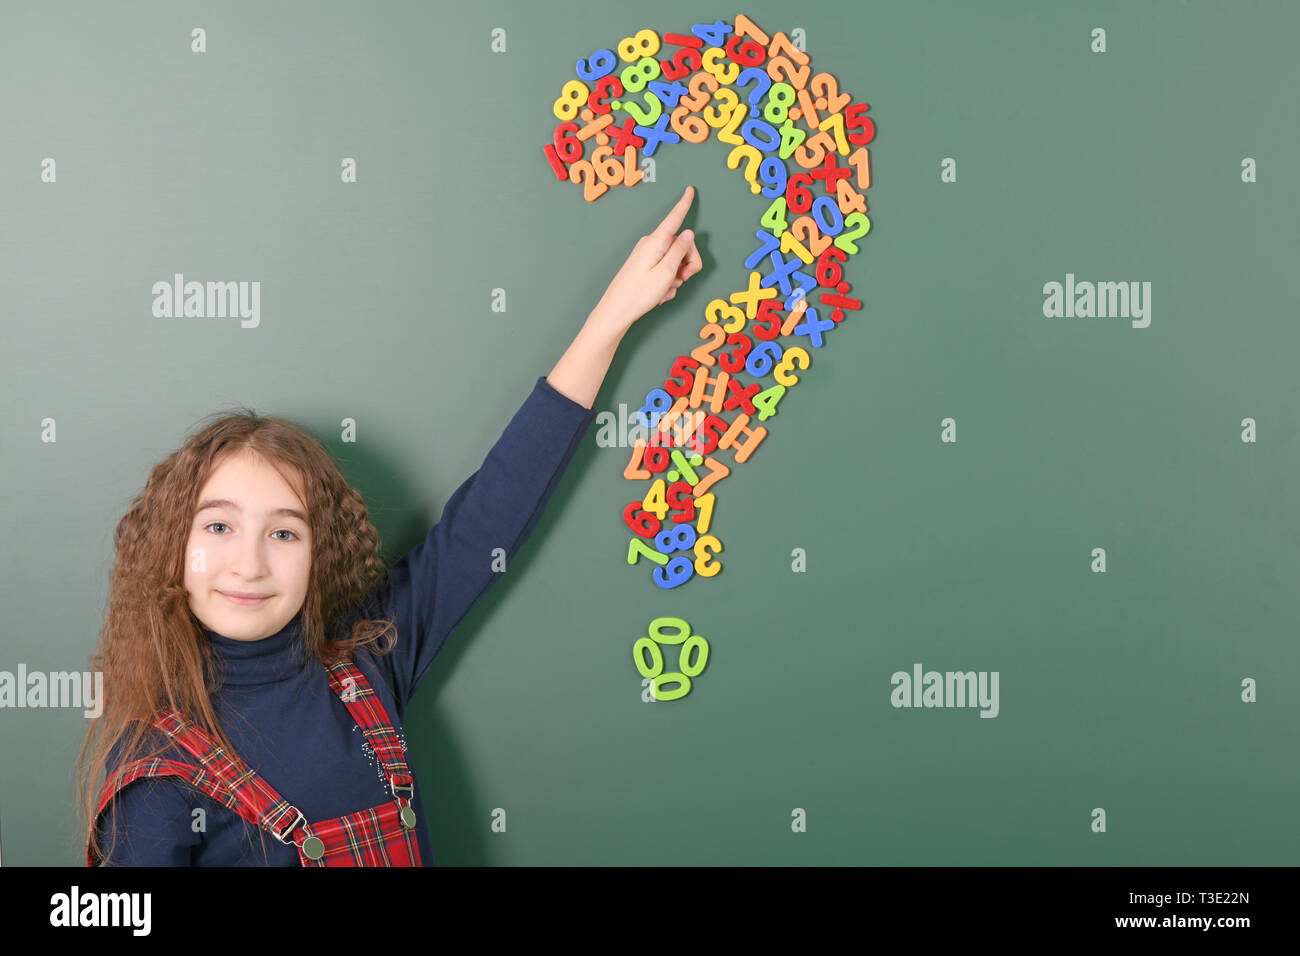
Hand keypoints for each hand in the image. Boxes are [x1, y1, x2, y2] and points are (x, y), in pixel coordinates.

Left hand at [589, 186, 703, 334]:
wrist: (617, 310)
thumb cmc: (640, 293)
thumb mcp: (667, 272)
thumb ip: (680, 250)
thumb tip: (688, 233)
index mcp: (657, 241)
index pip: (674, 218)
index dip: (684, 204)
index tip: (690, 189)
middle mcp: (652, 243)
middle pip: (682, 245)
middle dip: (689, 263)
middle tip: (683, 279)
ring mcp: (648, 254)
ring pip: (676, 259)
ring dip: (677, 276)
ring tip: (666, 289)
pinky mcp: (646, 264)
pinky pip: (666, 269)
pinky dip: (668, 281)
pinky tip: (660, 293)